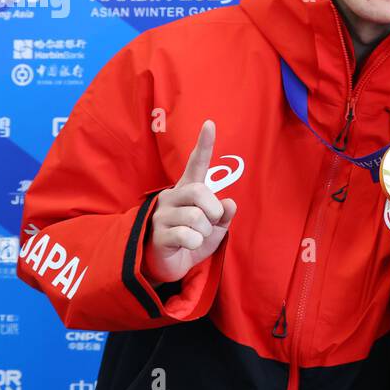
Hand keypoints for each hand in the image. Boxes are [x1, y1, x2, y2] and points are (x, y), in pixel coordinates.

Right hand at [142, 119, 237, 285]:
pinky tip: (187, 245)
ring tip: (196, 237)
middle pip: (199, 191)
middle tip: (211, 222)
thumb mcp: (214, 229)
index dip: (204, 145)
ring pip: (195, 216)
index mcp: (187, 190)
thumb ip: (224, 216)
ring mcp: (162, 215)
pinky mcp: (158, 234)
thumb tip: (231, 203)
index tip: (210, 124)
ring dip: (204, 231)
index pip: (196, 164)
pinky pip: (186, 235)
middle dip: (212, 210)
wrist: (166, 265)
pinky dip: (195, 242)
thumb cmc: (191, 240)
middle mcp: (172, 197)